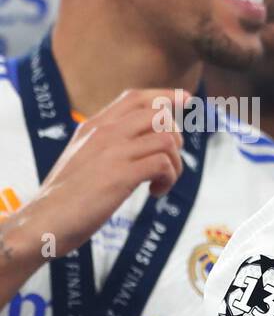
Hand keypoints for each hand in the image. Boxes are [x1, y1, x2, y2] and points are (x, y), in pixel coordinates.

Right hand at [24, 89, 185, 256]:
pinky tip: (154, 193)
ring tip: (160, 183)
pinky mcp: (120, 175)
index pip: (135, 98)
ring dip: (175, 165)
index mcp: (93, 126)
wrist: (44, 220)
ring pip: (167, 139)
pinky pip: (163, 164)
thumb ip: (108, 143)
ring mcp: (112, 151)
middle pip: (159, 114)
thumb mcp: (84, 157)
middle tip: (168, 164)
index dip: (165, 96)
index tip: (186, 99)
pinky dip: (168, 180)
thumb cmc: (66, 195)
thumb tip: (143, 140)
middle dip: (176, 139)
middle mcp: (103, 132)